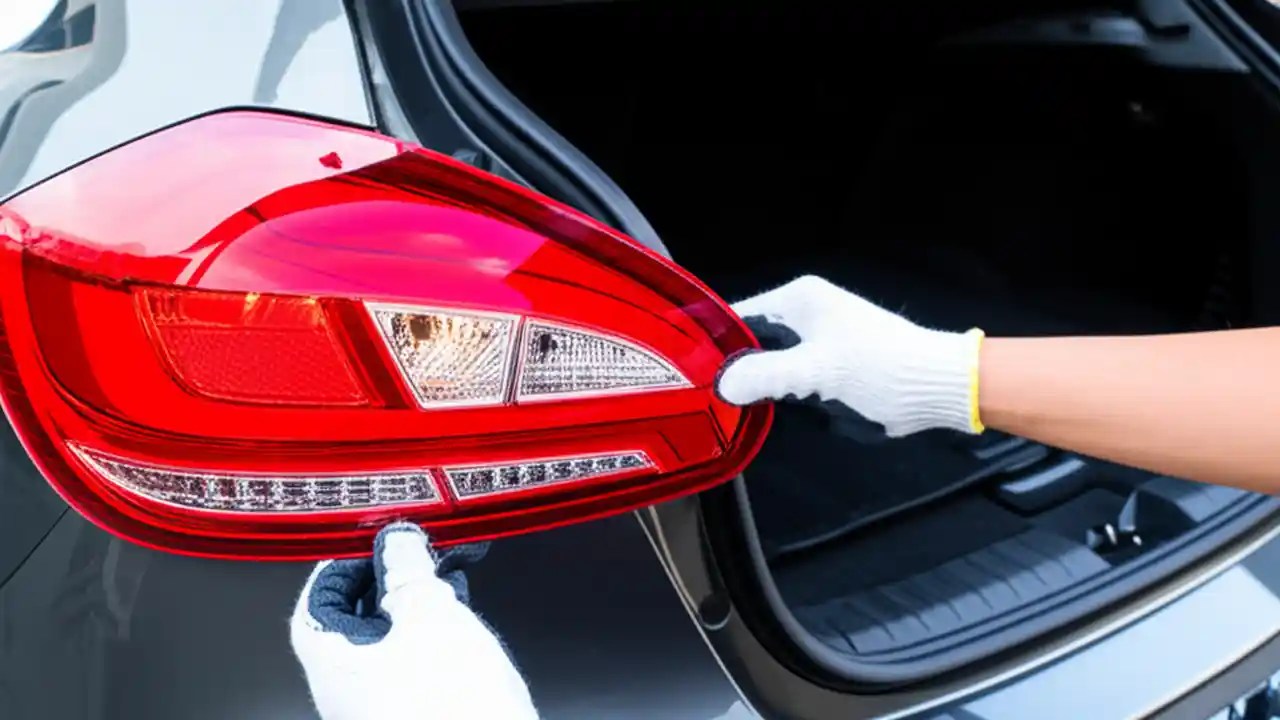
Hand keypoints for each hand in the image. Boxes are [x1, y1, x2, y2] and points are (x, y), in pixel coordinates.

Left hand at [290, 523, 537, 719]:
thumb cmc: (452, 705)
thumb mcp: (430, 612)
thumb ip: (408, 570)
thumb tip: (397, 543)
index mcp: (332, 664)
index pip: (317, 600)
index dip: (346, 564)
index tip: (379, 544)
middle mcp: (345, 694)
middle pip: (352, 624)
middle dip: (387, 586)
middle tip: (420, 559)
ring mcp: (378, 712)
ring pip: (385, 649)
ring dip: (413, 614)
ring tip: (449, 589)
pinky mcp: (414, 717)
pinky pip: (410, 672)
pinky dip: (429, 644)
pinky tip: (460, 631)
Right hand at [716, 275, 985, 436]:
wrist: (936, 387)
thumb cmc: (879, 368)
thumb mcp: (818, 371)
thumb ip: (766, 375)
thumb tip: (720, 384)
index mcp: (799, 298)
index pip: (739, 314)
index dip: (713, 342)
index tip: (690, 374)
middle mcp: (805, 312)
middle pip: (751, 339)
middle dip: (732, 366)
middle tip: (703, 397)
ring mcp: (817, 339)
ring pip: (769, 361)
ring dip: (754, 382)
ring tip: (723, 407)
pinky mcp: (829, 364)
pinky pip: (789, 375)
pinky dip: (777, 391)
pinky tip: (759, 411)